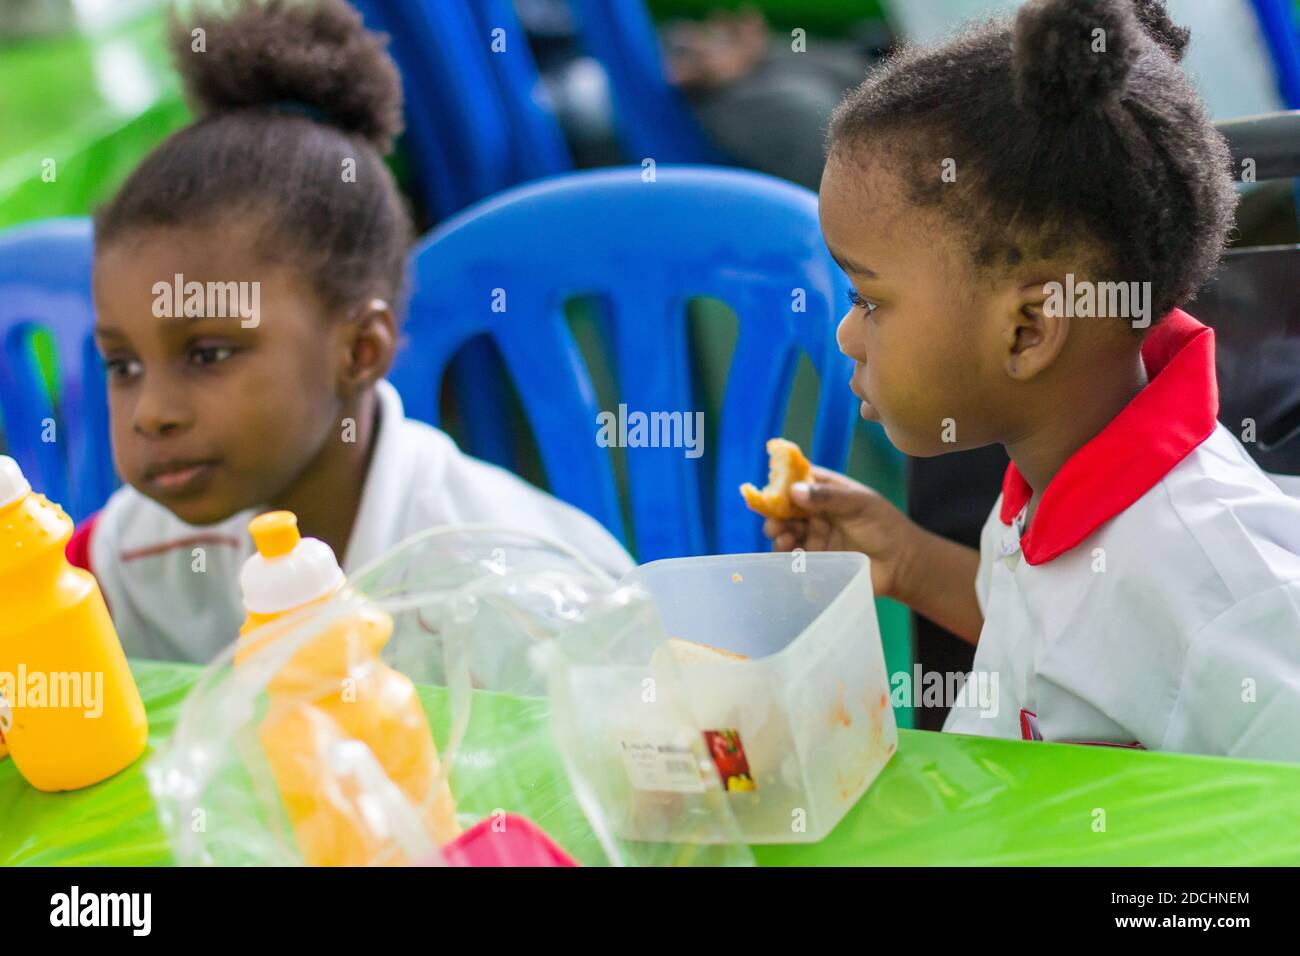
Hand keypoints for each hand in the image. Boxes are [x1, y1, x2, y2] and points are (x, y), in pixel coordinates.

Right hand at [762, 465, 918, 601]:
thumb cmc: (884, 526)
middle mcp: (815, 513)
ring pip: (784, 532)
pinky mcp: (814, 560)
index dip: (781, 483)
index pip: (797, 481)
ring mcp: (813, 537)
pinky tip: (792, 554)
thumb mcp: (859, 504)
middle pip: (784, 509)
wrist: (901, 564)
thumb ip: (828, 496)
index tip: (771, 491)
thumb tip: (794, 490)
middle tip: (775, 523)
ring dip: (778, 534)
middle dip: (775, 514)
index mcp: (825, 491)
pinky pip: (792, 556)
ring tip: (784, 539)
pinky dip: (786, 555)